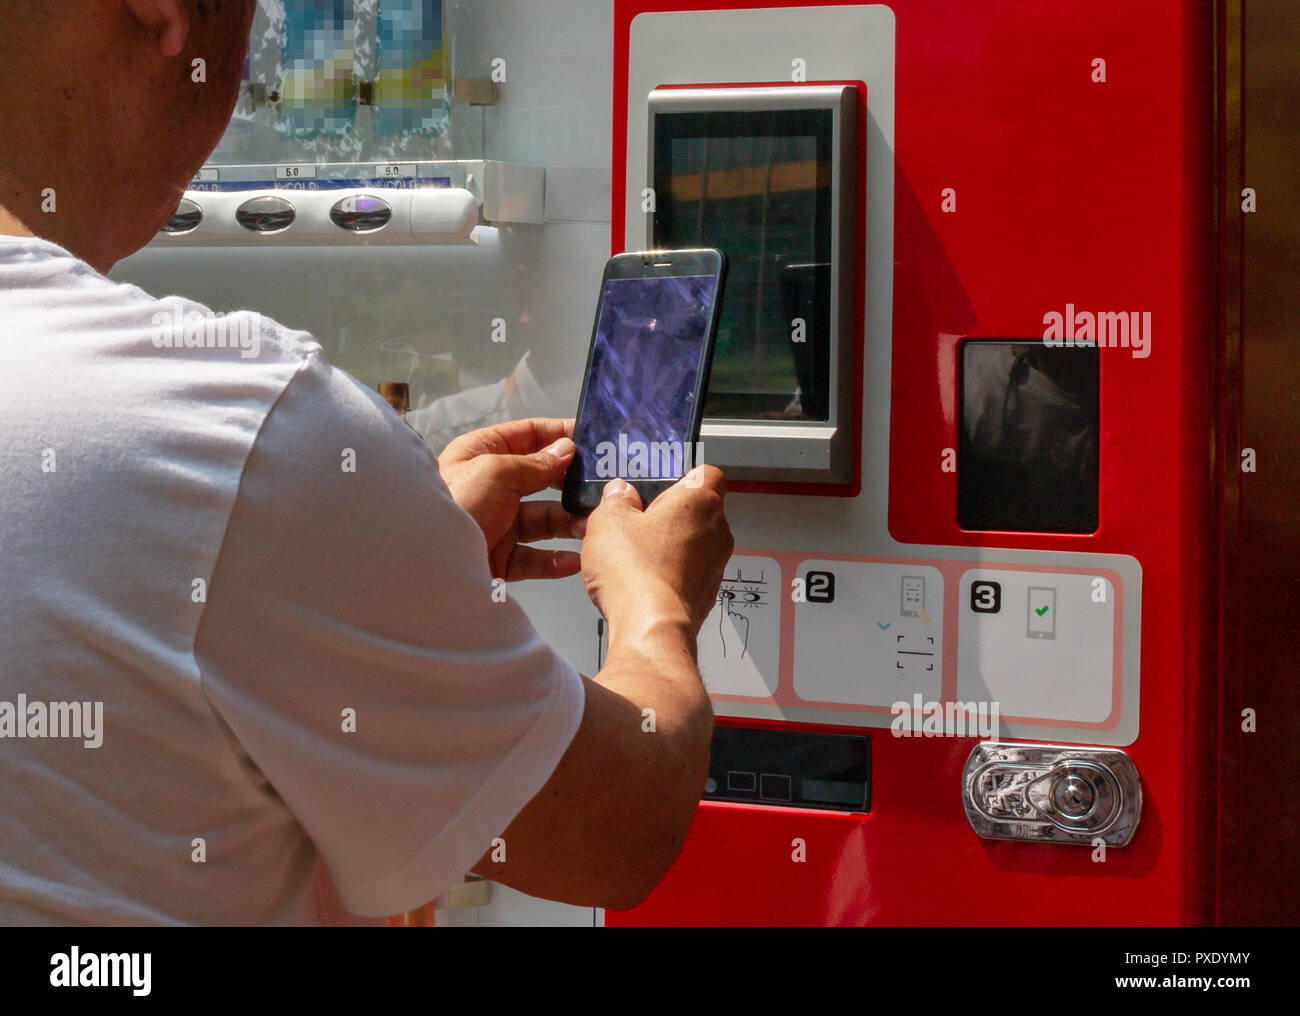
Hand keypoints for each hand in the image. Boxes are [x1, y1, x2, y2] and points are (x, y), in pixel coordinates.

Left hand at [437, 417, 584, 581]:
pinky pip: (534, 557)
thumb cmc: (454, 505)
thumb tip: (566, 449)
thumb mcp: (496, 471)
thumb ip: (536, 463)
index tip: (595, 439)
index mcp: (482, 454)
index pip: (527, 435)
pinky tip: (573, 560)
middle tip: (601, 487)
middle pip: (540, 479)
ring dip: (568, 523)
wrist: (423, 564)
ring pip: (542, 520)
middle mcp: (489, 486)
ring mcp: (495, 522)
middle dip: (571, 484)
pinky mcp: (498, 557)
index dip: (560, 434)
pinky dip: (555, 560)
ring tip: (590, 527)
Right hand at [580, 467, 732, 640]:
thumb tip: (619, 493)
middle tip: (638, 518)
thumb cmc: (638, 574)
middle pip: (699, 510)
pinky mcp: (706, 595)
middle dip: (670, 514)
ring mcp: (716, 566)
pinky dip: (671, 573)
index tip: (661, 482)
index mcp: (700, 501)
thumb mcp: (608, 522)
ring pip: (695, 544)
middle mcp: (717, 532)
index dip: (683, 475)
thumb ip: (615, 500)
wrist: (651, 629)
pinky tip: (643, 580)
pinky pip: (690, 573)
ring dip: (671, 545)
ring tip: (636, 553)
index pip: (708, 473)